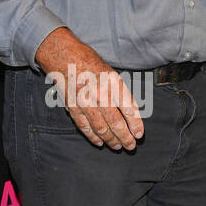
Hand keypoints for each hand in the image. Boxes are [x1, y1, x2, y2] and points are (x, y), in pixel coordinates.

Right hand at [34, 28, 143, 149]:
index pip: (129, 109)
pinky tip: (100, 142)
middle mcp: (100, 94)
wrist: (66, 58)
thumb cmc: (92, 66)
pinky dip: (93, 137)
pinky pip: (85, 127)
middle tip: (131, 146)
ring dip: (111, 140)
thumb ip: (122, 94)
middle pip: (116, 123)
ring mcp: (85, 102)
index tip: (139, 135)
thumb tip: (133, 116)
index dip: (135, 125)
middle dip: (125, 138)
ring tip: (118, 146)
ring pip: (101, 128)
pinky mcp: (73, 108)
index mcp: (113, 84)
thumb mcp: (113, 75)